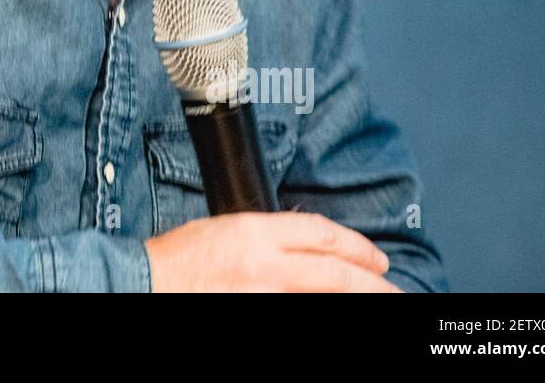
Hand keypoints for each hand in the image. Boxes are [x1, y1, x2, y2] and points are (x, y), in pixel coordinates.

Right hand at [144, 210, 401, 291]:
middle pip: (336, 273)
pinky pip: (302, 311)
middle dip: (372, 284)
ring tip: (378, 301)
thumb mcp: (226, 229)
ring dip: (355, 299)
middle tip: (396, 291)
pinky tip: (337, 311)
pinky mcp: (258, 315)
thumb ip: (267, 237)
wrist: (148, 284)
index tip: (376, 259)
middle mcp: (265, 265)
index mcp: (255, 232)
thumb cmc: (179, 259)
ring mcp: (264, 296)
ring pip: (324, 296)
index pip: (322, 235)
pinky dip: (324, 310)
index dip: (357, 247)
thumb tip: (307, 249)